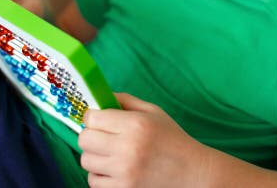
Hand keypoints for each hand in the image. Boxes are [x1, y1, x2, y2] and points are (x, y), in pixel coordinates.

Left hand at [78, 93, 208, 186]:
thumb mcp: (154, 112)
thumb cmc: (172, 140)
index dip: (93, 117)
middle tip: (103, 137)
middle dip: (91, 136)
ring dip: (95, 157)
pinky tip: (115, 170)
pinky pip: (93, 182)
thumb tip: (99, 97)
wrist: (192, 173)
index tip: (98, 120)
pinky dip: (100, 176)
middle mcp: (128, 148)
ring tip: (111, 155)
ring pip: (86, 161)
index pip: (92, 118)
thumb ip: (126, 101)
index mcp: (136, 124)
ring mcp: (124, 172)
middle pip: (84, 139)